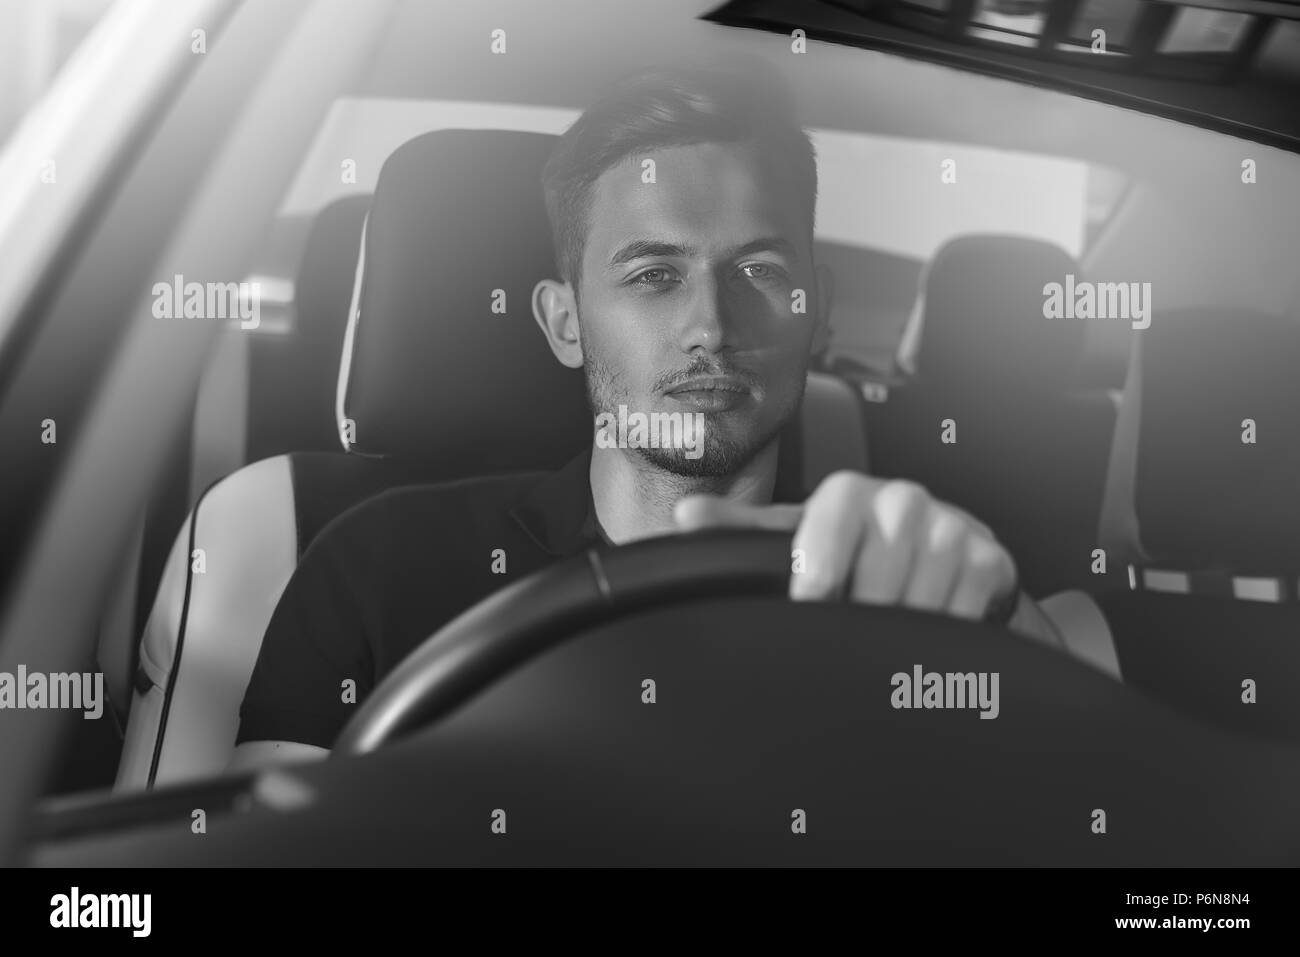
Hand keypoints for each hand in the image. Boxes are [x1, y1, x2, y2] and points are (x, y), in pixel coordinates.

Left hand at [673, 471, 1016, 620]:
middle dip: (862, 608)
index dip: (821, 557)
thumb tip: (687, 516)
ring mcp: (951, 528)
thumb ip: (742, 531)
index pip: (835, 511)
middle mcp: (902, 501)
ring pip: (923, 590)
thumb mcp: (796, 538)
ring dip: (899, 628)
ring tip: (884, 643)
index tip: (809, 600)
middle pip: (881, 563)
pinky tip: (924, 643)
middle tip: (850, 635)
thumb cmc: (853, 551)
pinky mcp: (990, 560)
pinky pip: (963, 608)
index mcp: (850, 493)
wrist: (937, 562)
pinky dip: (940, 634)